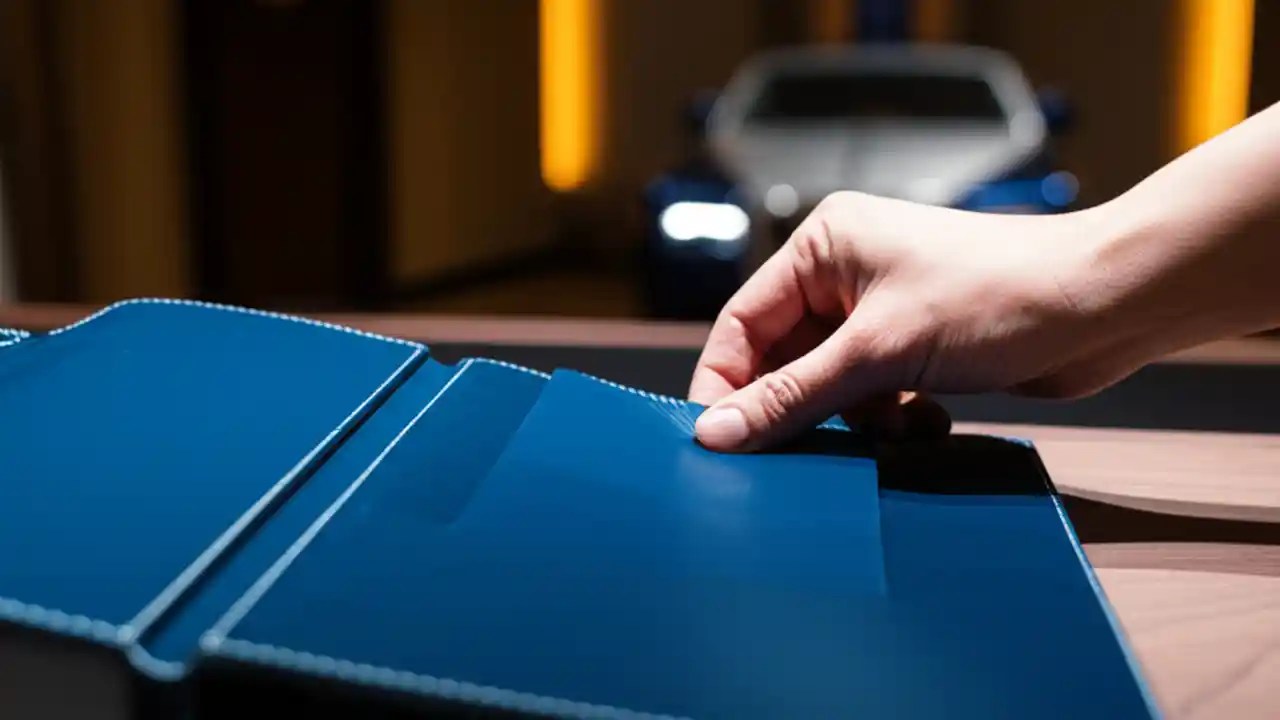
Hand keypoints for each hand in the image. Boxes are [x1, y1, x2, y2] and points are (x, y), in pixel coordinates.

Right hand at [688, 191, 1119, 451]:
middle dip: (803, 407)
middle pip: (785, 359)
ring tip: (896, 424)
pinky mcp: (917, 343)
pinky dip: (891, 418)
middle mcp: (846, 271)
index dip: (726, 384)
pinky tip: (926, 421)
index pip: (743, 322)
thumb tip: (715, 433)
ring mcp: (883, 309)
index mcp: (823, 245)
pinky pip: (872, 394)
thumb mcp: (879, 352)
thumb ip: (792, 397)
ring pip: (829, 385)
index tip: (717, 442)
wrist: (1106, 305)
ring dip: (856, 419)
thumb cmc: (998, 296)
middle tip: (803, 453)